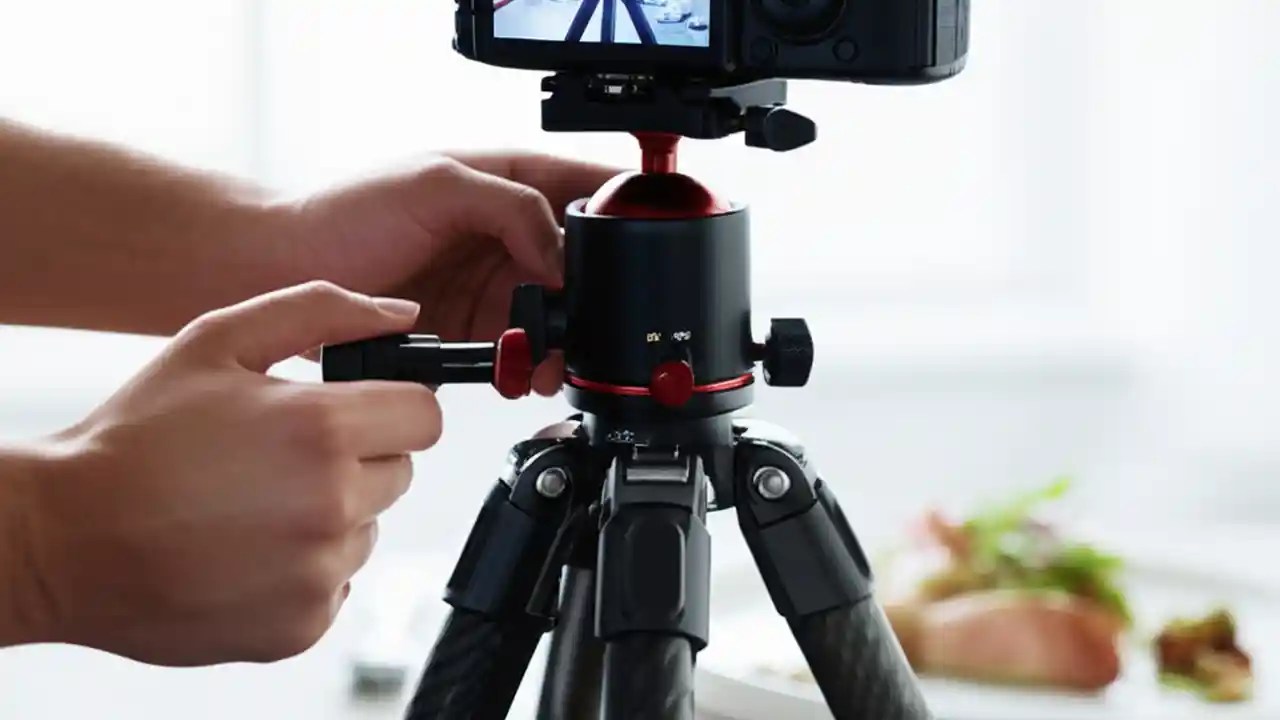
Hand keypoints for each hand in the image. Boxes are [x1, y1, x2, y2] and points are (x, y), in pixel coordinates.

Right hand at [5, 282, 439, 665]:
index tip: (357, 410)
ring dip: (331, 516)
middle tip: (282, 456)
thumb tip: (402, 314)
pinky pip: (337, 584)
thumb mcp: (218, 341)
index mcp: (322, 429)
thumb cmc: (136, 437)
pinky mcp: (301, 626)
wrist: (64, 538)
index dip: (393, 406)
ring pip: (369, 529)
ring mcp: (319, 574)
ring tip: (252, 505)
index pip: (425, 416)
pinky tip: (245, 550)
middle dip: (357, 457)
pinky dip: (305, 570)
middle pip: (400, 471)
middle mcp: (332, 505)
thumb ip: (322, 312)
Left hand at [284, 152, 618, 395]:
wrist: (283, 275)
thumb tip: (561, 254)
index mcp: (509, 180)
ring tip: (563, 354)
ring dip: (568, 338)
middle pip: (583, 264)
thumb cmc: (345, 213)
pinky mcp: (474, 329)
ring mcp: (494, 283)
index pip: (587, 186)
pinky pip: (522, 350)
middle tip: (599, 317)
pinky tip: (530, 371)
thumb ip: (511, 207)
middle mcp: (508, 233)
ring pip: (559, 315)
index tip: (644, 241)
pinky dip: (533, 364)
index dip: (623, 210)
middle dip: (597, 294)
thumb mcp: (436, 184)